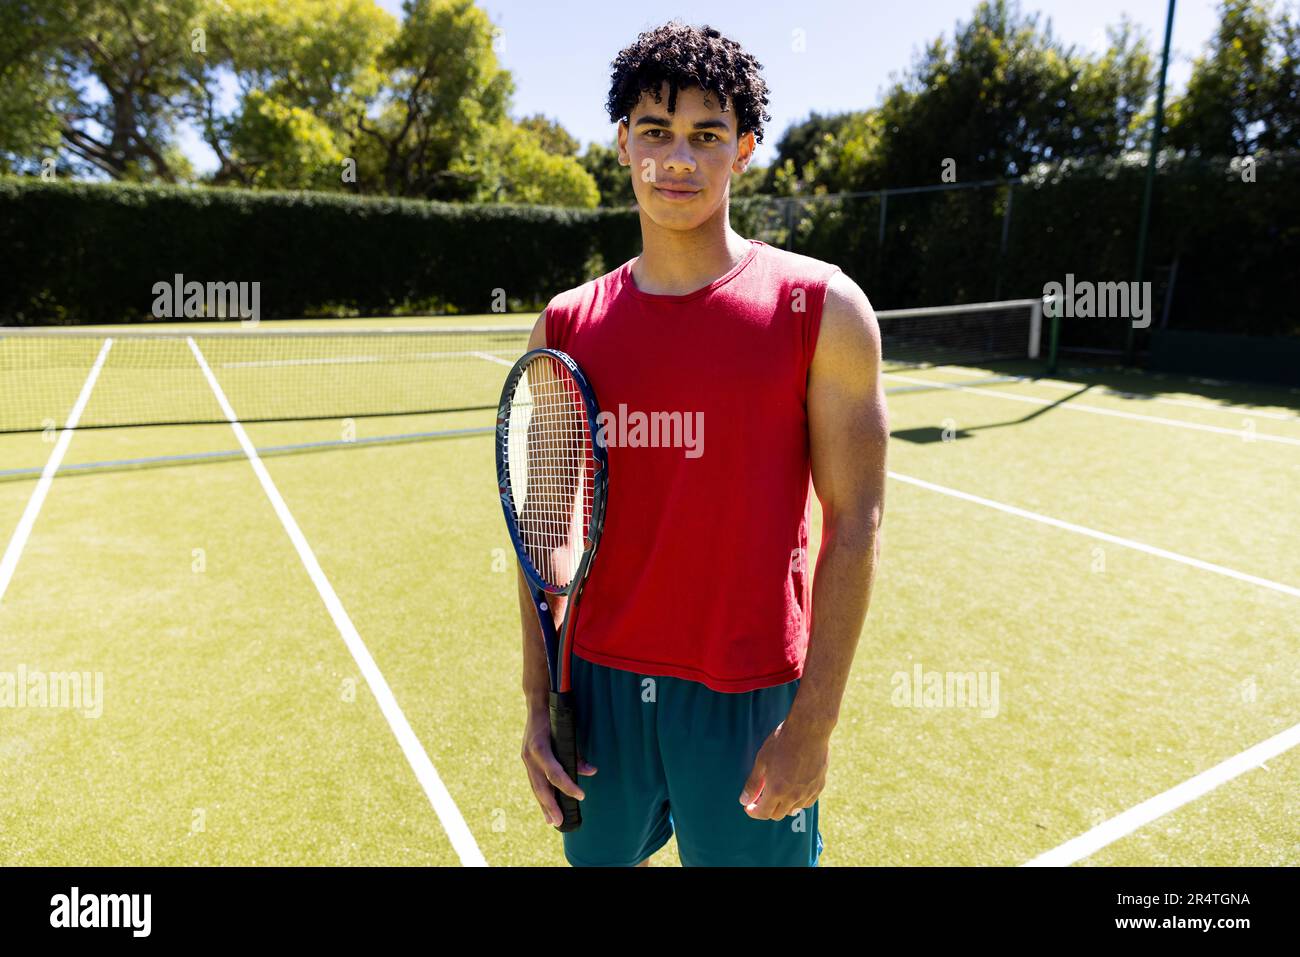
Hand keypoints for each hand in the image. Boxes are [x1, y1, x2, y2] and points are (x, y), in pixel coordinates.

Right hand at [522, 711, 595, 826]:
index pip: (554, 773)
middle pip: (541, 786)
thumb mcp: (567, 731)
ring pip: (535, 787)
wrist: (537, 702)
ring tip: (552, 821)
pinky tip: (546, 807)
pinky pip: (534, 781)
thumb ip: (577, 754)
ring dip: (543, 805)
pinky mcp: (527, 760)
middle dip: (550, 805)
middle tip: (560, 821)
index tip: (581, 796)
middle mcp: (529, 755)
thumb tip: (592, 772)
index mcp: (539, 748)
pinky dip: (540, 795)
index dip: (567, 786)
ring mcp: (526, 758)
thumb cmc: (555, 716)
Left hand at [739, 718, 829, 820]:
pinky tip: (794, 792)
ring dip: (782, 807)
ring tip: (777, 794)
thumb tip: (744, 801)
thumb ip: (753, 784)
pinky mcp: (819, 786)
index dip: (754, 812)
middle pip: (777, 814)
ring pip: (793, 810)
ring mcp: (808, 792)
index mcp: (777, 790)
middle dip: (766, 810)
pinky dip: (798, 802)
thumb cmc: (782, 742)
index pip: (763, 813)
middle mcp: (793, 796)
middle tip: (760, 799)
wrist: (809, 730)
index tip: (749, 807)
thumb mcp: (762, 761)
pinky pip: (807, 802)